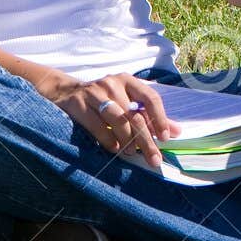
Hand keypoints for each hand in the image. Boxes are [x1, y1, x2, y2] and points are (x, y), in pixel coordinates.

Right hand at [35, 70, 179, 169]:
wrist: (64, 92)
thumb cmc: (103, 99)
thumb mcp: (125, 101)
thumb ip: (150, 115)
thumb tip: (177, 132)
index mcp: (128, 81)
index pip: (150, 97)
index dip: (160, 118)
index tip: (166, 138)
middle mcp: (112, 83)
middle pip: (134, 114)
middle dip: (147, 139)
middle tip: (155, 159)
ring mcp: (94, 93)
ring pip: (117, 120)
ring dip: (128, 140)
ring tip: (132, 153)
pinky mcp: (78, 104)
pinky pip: (97, 125)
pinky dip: (108, 140)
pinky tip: (115, 149)